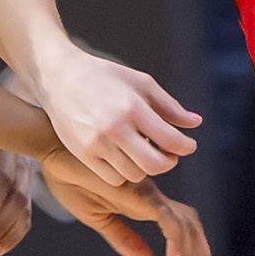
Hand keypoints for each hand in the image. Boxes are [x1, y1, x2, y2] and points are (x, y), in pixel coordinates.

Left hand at [0, 139, 39, 255]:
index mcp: (6, 144)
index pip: (4, 176)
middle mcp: (23, 160)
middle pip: (19, 196)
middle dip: (1, 224)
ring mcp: (27, 177)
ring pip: (25, 211)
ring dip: (8, 236)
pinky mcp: (24, 192)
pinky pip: (24, 218)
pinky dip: (11, 236)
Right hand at [33, 49, 200, 184]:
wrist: (59, 78)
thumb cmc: (104, 77)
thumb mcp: (141, 83)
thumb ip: (169, 106)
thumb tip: (195, 123)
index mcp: (132, 108)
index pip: (170, 140)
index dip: (185, 146)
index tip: (188, 145)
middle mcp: (114, 128)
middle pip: (155, 164)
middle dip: (169, 162)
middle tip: (168, 154)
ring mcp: (97, 144)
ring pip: (135, 174)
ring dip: (146, 167)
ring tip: (144, 152)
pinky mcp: (83, 154)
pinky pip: (113, 178)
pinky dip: (124, 172)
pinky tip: (125, 157)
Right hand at [40, 149, 213, 255]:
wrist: (54, 152)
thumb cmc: (72, 178)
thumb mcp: (98, 218)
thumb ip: (125, 239)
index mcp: (146, 203)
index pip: (180, 227)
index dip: (192, 252)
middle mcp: (153, 196)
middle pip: (191, 226)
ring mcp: (148, 193)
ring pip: (185, 225)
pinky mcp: (139, 193)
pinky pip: (167, 218)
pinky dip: (176, 239)